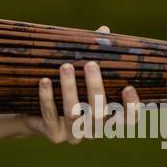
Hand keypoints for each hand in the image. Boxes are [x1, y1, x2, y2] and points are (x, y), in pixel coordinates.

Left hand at [19, 25, 138, 143]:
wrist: (34, 114)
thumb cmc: (66, 90)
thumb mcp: (81, 75)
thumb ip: (95, 56)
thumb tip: (104, 31)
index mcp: (106, 117)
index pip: (127, 119)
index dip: (131, 107)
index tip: (129, 87)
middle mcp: (93, 129)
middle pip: (100, 112)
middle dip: (95, 87)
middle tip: (91, 64)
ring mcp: (74, 135)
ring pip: (74, 113)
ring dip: (70, 88)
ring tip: (65, 66)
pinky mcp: (53, 135)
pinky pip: (50, 116)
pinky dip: (48, 98)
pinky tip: (44, 81)